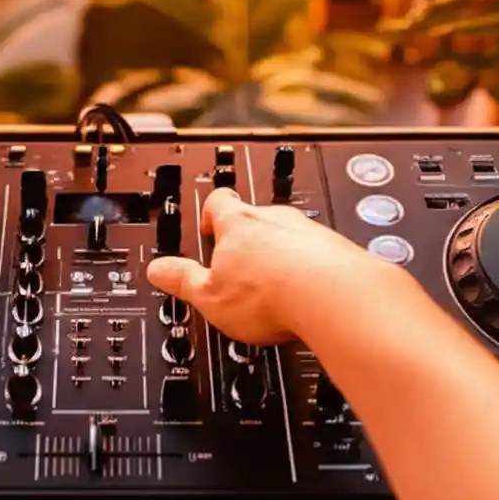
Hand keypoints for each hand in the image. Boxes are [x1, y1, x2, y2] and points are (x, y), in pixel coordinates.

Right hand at [147, 188, 413, 343]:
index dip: (211, 213)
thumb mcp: (210, 296)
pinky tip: (308, 297)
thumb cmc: (272, 293)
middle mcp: (276, 219)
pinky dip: (312, 271)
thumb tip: (159, 270)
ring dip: (283, 256)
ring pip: (291, 236)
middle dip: (248, 240)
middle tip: (240, 266)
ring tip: (275, 288)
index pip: (218, 202)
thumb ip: (183, 280)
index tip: (208, 226)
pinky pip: (320, 255)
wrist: (335, 298)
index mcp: (238, 223)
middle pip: (256, 218)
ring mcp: (311, 232)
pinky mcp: (339, 251)